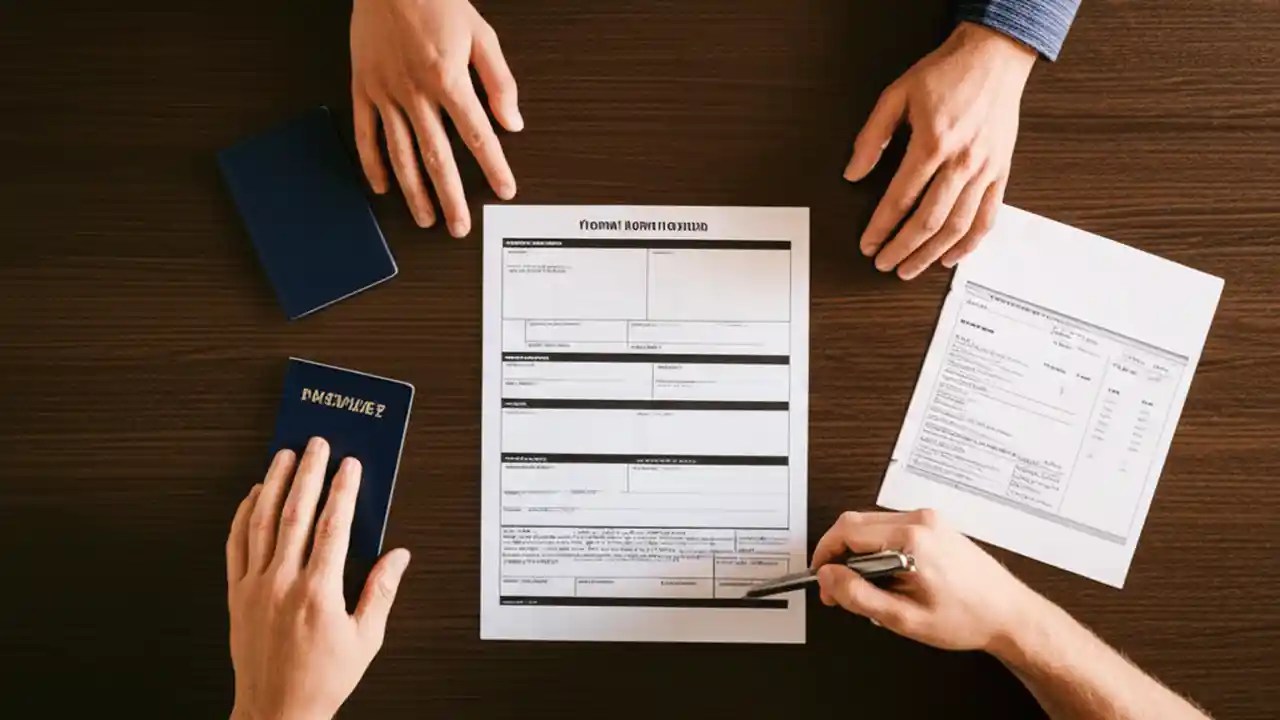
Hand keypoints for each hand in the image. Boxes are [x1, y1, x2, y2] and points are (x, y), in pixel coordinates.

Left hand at [226, 438, 410, 719]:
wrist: (276, 712)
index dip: (343, 491)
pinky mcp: (237, 595)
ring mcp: (255, 587)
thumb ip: (382, 592)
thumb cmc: (322, 679)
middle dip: (308, 473)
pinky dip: (243, 515)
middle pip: (296, 514)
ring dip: (274, 483)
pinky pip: (236, 545)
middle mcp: (283, 584)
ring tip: (284, 456)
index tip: (350, 466)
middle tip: (317, 445)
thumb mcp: (366, 639)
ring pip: (262, 522)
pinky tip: (253, 495)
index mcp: (318, 593)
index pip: (333, 527)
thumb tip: (399, 557)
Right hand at [351, 0, 521, 235]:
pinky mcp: (363, 89)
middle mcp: (416, 93)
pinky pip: (366, 134)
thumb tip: (513, 121)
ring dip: (414, 191)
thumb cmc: (435, 0)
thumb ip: (499, 82)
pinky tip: (383, 188)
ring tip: (425, 218)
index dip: (494, 167)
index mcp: (448, 80)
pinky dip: (373, 164)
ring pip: (401, 154)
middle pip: (437, 157)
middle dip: (450, 197)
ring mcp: (386, 94)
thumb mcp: (481, 35)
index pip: (477, 136)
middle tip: (459, 226)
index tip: (504, 191)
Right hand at [812, 509, 1040, 652]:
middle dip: (839, 554)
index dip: (825, 555)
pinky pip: (892, 527)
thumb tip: (829, 577)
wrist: (1009, 614)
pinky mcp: (936, 524)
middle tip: (839, 588)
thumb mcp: (904, 619)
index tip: (822, 577)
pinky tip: (890, 576)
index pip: (847, 532)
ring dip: (859, 552)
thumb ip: (859, 596)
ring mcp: (930, 520)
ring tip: (870, 587)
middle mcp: (921, 521)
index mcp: (912, 540)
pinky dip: (879, 548)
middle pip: (856, 523)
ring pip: (873, 525)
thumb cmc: (968, 618)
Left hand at [845, 22, 1035, 279]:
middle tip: (884, 264)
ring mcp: (985, 170)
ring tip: (910, 268)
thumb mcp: (897, 95)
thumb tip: (853, 172)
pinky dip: (969, 243)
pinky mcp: (1001, 172)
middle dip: (902, 248)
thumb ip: (872, 136)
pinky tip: (951, 257)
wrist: (994, 57)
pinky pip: (987, 217)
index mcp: (932, 143)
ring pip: (957, 226)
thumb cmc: (946, 74)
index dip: (880, 227)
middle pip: (928, 220)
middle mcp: (961, 161)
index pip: (900, 199)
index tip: (867, 244)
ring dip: (931, 254)